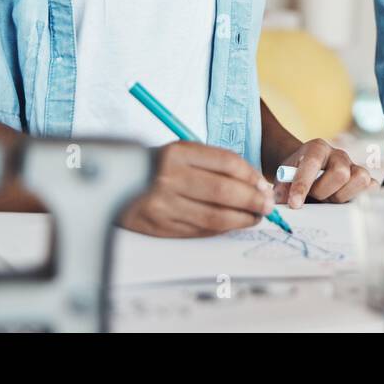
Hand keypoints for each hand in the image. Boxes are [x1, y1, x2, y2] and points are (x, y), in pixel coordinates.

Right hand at [120, 140, 274, 237]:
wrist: (115, 184)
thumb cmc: (159, 167)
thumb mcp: (183, 153)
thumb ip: (216, 164)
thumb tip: (256, 184)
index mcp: (177, 153)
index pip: (227, 163)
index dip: (251, 176)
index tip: (264, 185)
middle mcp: (169, 178)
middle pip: (224, 191)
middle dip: (253, 201)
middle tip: (267, 206)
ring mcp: (163, 204)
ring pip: (214, 216)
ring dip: (242, 219)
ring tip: (255, 218)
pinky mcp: (160, 226)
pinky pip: (200, 230)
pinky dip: (222, 229)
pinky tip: (233, 224)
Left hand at [275, 139, 376, 208]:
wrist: (305, 170)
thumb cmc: (294, 176)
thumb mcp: (282, 180)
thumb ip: (281, 192)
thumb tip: (284, 206)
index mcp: (316, 148)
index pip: (312, 163)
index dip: (303, 185)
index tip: (294, 204)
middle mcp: (338, 154)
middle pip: (340, 172)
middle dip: (324, 191)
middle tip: (314, 197)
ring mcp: (353, 165)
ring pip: (360, 179)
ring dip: (342, 196)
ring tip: (329, 200)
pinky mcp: (363, 178)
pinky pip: (372, 187)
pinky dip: (362, 197)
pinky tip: (344, 203)